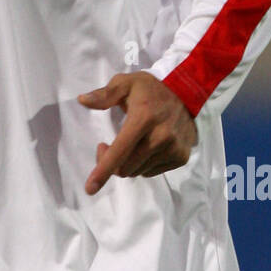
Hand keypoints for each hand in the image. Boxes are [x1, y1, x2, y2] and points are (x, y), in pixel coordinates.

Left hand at [77, 71, 196, 194]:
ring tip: (130, 144)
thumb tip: (82, 100)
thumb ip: (104, 94)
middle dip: (110, 163)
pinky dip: (143, 164)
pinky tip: (146, 146)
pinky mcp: (181, 158)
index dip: (103, 171)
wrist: (188, 92)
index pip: (119, 151)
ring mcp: (173, 149)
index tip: (90, 188)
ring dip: (128, 163)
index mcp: (143, 118)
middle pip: (125, 168)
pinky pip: (151, 171)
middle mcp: (160, 137)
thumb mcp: (126, 83)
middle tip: (107, 145)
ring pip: (138, 172)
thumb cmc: (151, 89)